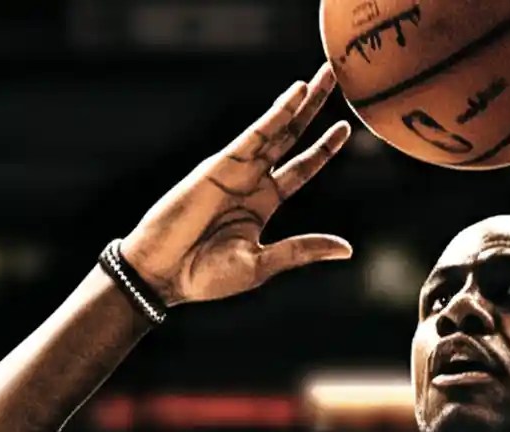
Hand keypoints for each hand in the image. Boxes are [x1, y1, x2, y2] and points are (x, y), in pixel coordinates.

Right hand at [119, 64, 352, 305]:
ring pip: (276, 128)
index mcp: (264, 203)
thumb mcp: (262, 264)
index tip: (346, 128)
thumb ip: (302, 250)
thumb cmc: (206, 276)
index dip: (323, 148)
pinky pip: (253, 136)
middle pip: (292, 136)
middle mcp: (252, 180)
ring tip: (322, 76)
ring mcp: (235, 170)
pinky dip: (275, 116)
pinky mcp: (218, 166)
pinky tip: (294, 95)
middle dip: (314, 109)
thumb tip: (346, 249)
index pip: (302, 168)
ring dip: (299, 103)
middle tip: (335, 79)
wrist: (163, 274)